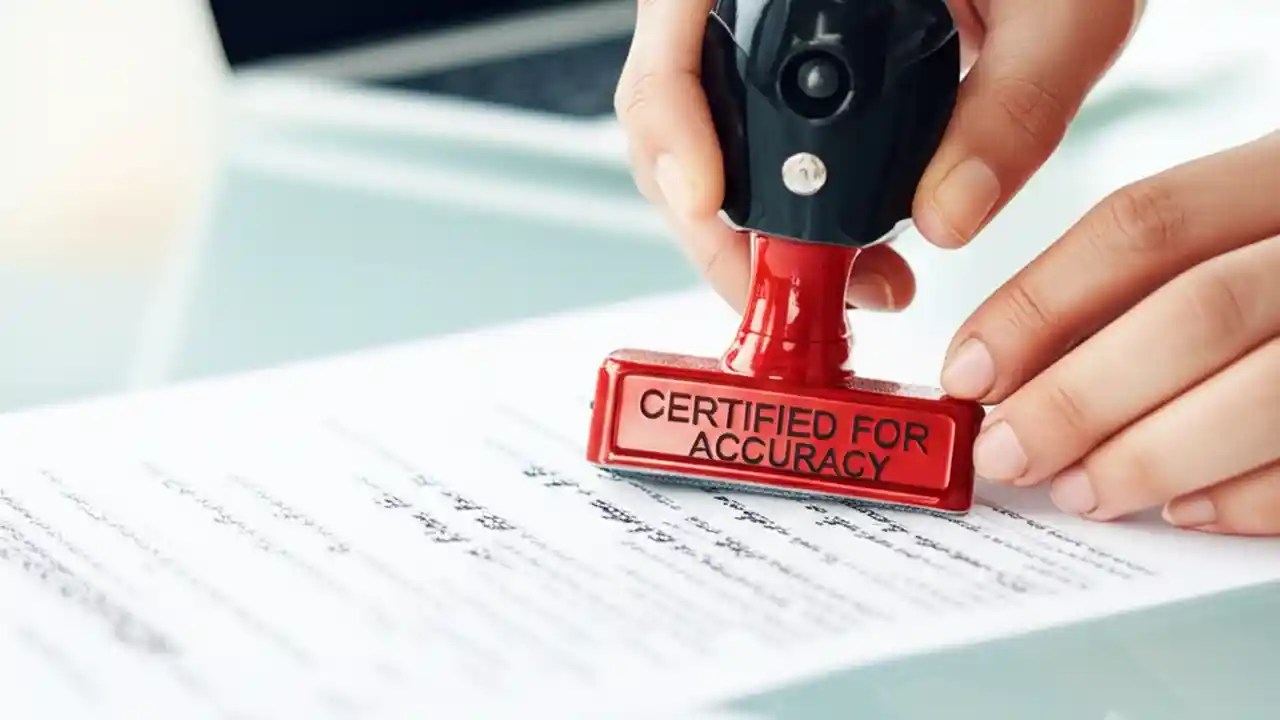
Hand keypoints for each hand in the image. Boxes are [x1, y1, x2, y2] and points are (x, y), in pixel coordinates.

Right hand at [614, 0, 1141, 311]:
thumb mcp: (1064, 7)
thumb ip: (1017, 103)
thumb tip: (949, 217)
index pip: (676, 36)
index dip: (672, 127)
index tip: (707, 205)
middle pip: (673, 104)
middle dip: (718, 221)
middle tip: (801, 291)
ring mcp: (755, 24)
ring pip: (699, 132)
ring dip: (751, 227)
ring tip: (848, 278)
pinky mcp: (782, 62)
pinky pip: (743, 137)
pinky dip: (779, 206)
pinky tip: (838, 240)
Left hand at [941, 132, 1279, 534]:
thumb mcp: (1244, 234)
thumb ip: (1149, 284)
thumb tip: (1010, 368)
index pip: (1146, 224)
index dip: (1042, 301)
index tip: (969, 368)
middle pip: (1200, 309)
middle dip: (1082, 394)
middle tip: (1008, 451)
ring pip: (1267, 388)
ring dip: (1155, 452)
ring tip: (1082, 490)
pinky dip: (1252, 495)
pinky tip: (1186, 512)